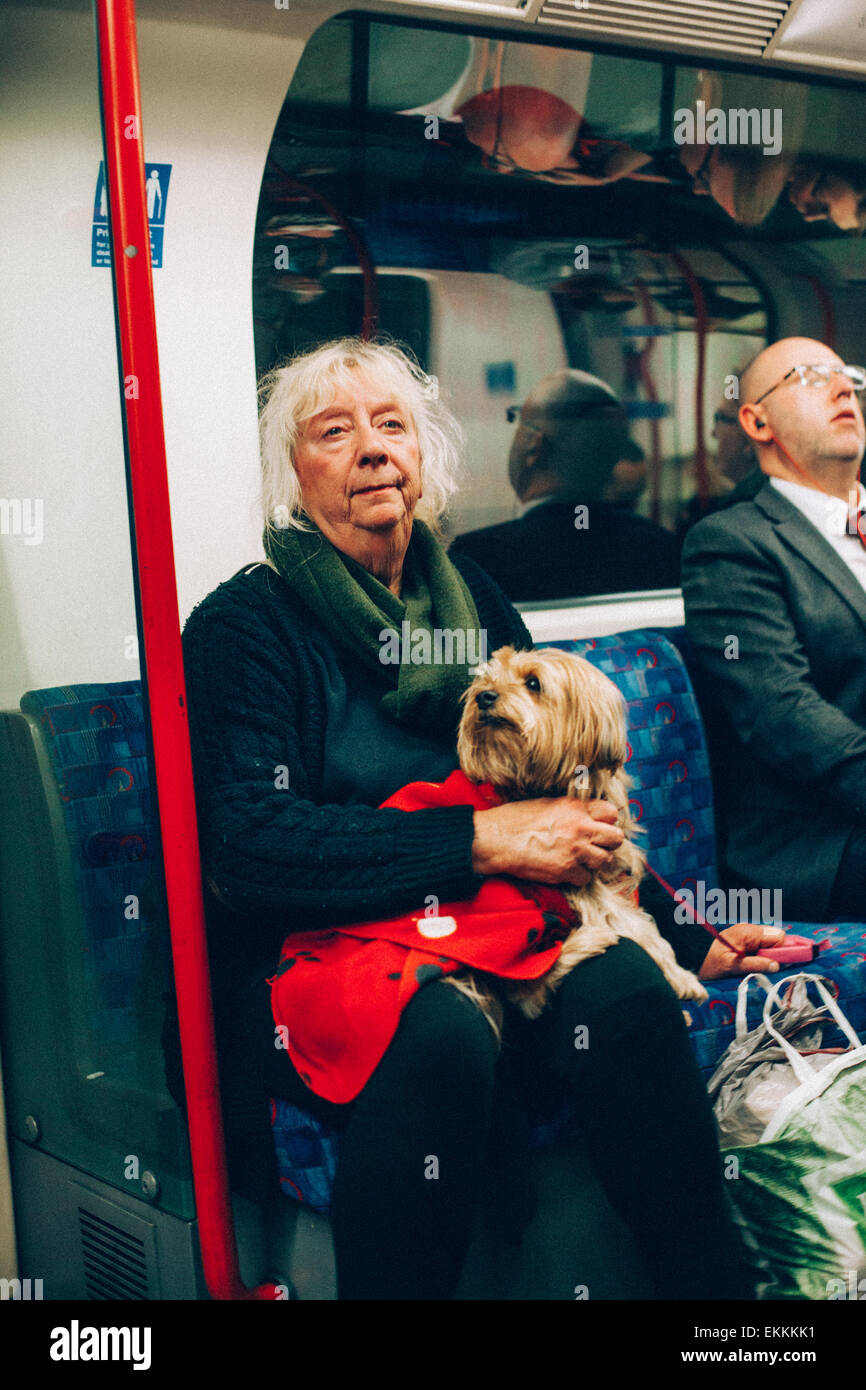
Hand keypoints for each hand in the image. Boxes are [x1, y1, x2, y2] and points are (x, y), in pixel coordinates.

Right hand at [471, 797, 623, 886]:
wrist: (496, 840)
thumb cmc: (516, 819)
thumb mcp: (548, 803)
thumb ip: (573, 810)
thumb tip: (589, 816)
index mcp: (575, 807)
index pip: (611, 812)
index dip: (606, 820)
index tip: (599, 825)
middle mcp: (580, 828)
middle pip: (616, 838)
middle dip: (608, 842)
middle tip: (596, 844)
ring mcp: (575, 851)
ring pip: (605, 860)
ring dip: (594, 861)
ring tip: (580, 858)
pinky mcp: (566, 871)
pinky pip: (585, 878)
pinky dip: (577, 876)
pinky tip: (565, 869)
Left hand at [698, 923, 786, 980]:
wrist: (692, 958)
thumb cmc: (710, 963)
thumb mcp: (733, 967)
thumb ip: (756, 964)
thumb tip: (776, 966)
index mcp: (748, 932)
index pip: (779, 936)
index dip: (781, 951)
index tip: (776, 964)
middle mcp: (748, 929)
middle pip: (775, 938)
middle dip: (774, 953)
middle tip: (763, 966)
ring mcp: (745, 933)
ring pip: (768, 942)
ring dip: (766, 955)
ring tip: (752, 964)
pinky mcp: (742, 938)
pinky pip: (759, 944)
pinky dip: (759, 953)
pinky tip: (748, 961)